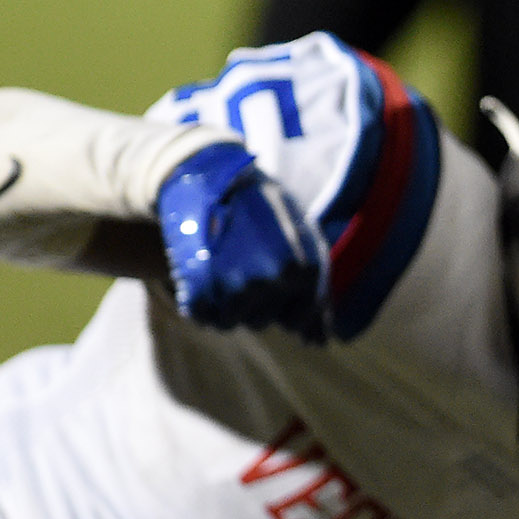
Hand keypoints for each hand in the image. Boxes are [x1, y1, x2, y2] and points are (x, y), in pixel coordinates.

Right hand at [157, 142, 327, 341]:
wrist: (211, 174)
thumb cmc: (265, 210)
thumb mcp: (303, 241)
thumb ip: (316, 293)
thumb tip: (319, 344)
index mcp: (306, 269)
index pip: (297, 320)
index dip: (281, 299)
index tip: (268, 270)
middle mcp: (275, 280)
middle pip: (261, 321)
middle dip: (252, 299)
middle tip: (240, 258)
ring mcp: (237, 283)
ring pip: (231, 322)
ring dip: (223, 301)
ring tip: (222, 262)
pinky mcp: (200, 283)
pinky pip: (202, 316)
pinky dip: (198, 302)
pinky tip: (201, 271)